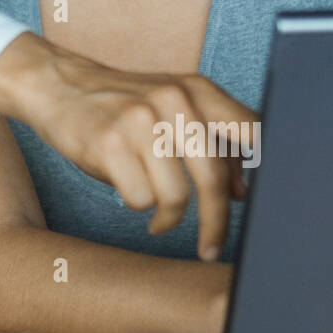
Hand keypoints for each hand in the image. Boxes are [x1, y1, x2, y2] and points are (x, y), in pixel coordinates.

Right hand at [0, 32, 256, 260]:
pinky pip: (139, 198)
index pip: (251, 131)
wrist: (59, 85)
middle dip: (216, 222)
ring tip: (158, 215)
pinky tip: (130, 195)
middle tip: (212, 247)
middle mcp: (173, 100)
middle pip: (212, 176)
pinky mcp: (108, 141)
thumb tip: (243, 191)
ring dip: (168, 217)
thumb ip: (213, 141)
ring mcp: (139, 119)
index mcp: (198, 90)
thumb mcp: (173, 109)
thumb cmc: (123, 104)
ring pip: (174, 195)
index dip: (268, 170)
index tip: (273, 206)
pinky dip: (138, 208)